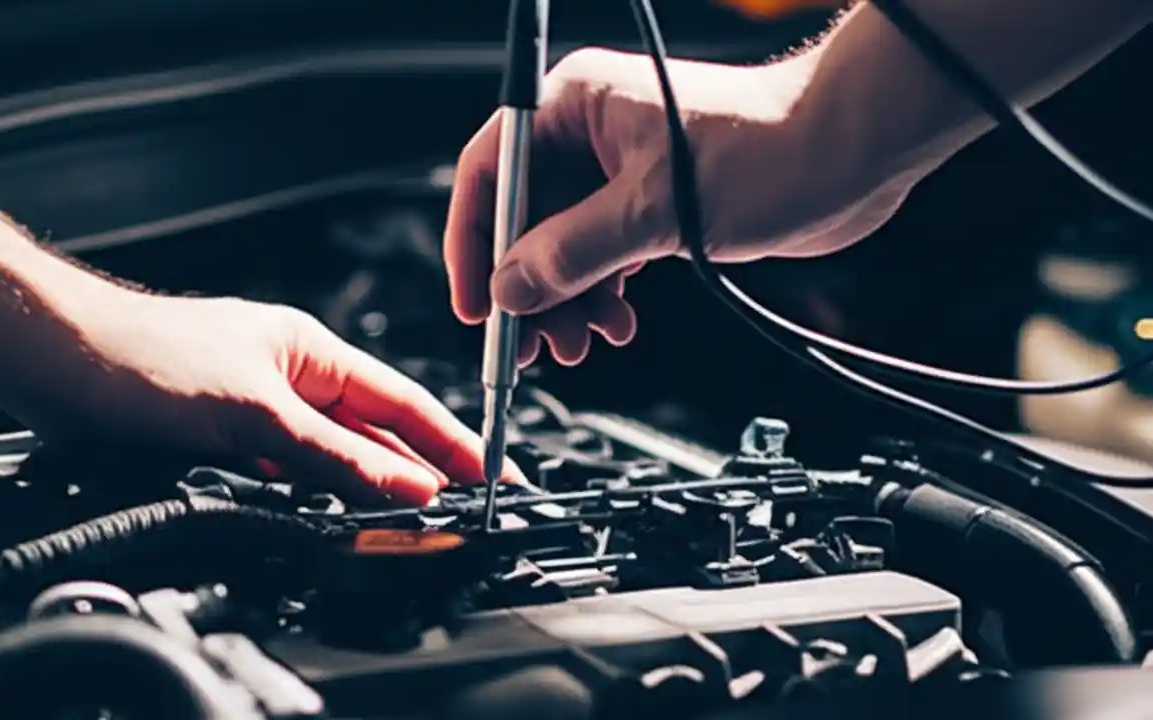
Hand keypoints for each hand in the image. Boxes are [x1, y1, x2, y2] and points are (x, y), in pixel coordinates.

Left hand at [0, 292, 522, 506]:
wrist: (53, 357)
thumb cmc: (143, 355)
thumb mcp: (257, 415)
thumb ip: (335, 455)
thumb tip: (405, 483)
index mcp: (310, 348)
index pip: (400, 400)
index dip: (448, 440)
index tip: (485, 470)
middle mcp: (288, 371)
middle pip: (370, 427)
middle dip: (415, 465)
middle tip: (458, 503)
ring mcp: (255, 399)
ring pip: (329, 448)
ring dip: (365, 479)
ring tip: (406, 512)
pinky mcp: (221, 428)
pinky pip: (287, 463)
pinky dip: (312, 486)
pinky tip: (324, 507)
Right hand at [444, 47, 914, 364]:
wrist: (849, 154)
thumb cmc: (768, 147)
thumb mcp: (653, 210)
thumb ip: (573, 252)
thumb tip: (513, 287)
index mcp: (574, 105)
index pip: (490, 172)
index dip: (475, 242)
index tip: (477, 302)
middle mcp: (588, 134)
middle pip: (524, 219)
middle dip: (529, 287)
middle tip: (533, 343)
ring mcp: (618, 170)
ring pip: (561, 246)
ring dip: (568, 299)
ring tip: (583, 341)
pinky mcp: (649, 203)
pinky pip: (600, 255)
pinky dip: (601, 293)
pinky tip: (616, 321)